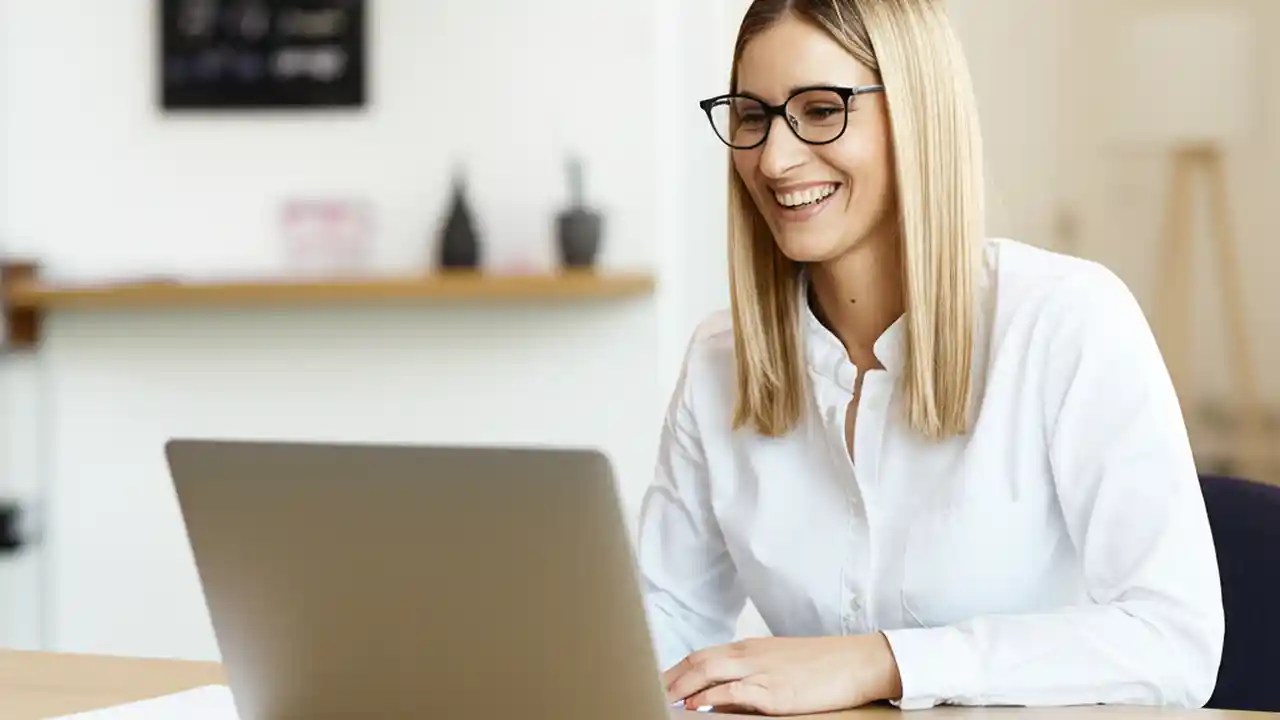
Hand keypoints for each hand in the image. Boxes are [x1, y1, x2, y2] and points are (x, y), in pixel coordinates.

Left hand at [663, 633, 901, 715]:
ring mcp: (761, 672)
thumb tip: (721, 693)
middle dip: (670, 679)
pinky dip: (710, 698)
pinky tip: (696, 707)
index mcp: (750, 648)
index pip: (701, 655)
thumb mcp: (780, 663)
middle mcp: (750, 655)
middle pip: (697, 662)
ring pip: (708, 673)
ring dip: (682, 688)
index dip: (676, 670)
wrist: (858, 661)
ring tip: (663, 701)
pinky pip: (733, 692)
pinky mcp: (774, 691)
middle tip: (648, 691)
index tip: (658, 683)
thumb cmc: (822, 664)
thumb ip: (749, 673)